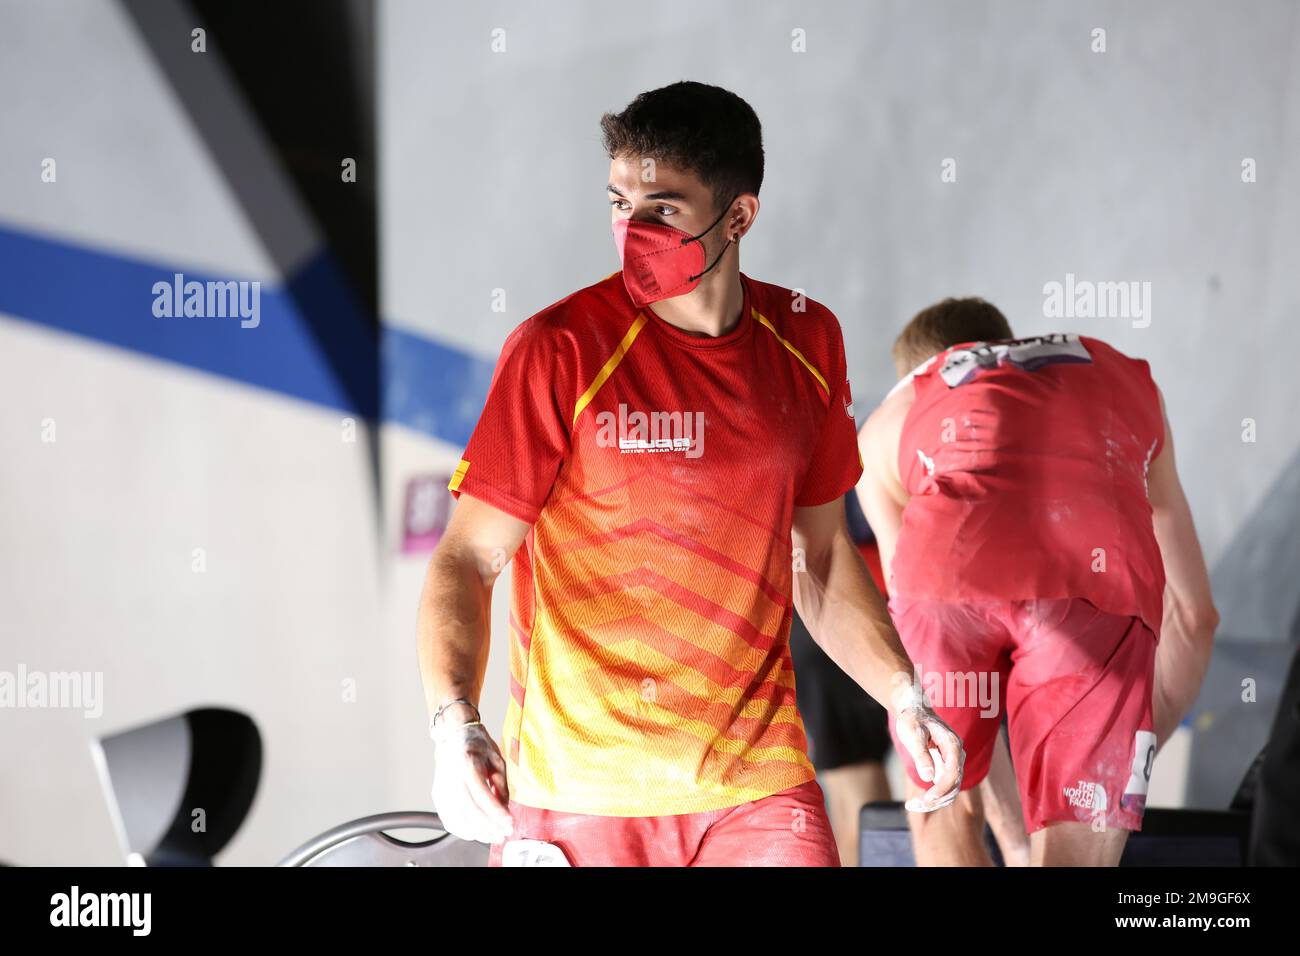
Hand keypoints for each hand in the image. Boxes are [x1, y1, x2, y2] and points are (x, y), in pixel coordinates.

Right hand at [430, 722, 513, 843]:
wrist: (452, 735)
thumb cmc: (476, 744)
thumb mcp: (496, 759)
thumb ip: (501, 785)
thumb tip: (504, 810)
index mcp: (468, 763)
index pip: (482, 795)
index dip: (496, 812)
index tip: (510, 823)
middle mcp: (452, 777)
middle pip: (469, 810)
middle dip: (489, 827)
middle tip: (505, 833)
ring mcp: (442, 788)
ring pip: (459, 819)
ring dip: (478, 832)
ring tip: (494, 836)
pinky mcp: (438, 796)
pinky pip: (450, 820)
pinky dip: (464, 830)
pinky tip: (478, 832)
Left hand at [891, 678, 963, 811]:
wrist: (914, 710)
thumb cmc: (912, 720)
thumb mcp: (913, 734)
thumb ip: (921, 755)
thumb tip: (929, 777)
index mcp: (952, 744)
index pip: (953, 773)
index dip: (941, 788)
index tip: (926, 799)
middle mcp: (956, 755)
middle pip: (954, 785)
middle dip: (937, 799)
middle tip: (915, 805)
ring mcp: (952, 762)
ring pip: (950, 789)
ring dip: (934, 801)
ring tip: (912, 805)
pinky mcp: (945, 767)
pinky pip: (943, 786)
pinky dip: (932, 796)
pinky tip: (916, 802)